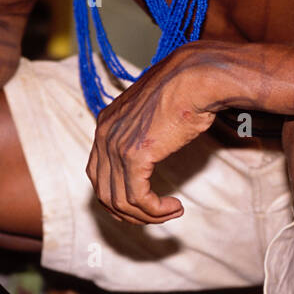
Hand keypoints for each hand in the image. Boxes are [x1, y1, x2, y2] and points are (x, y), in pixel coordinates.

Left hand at [86, 56, 217, 224]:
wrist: (196, 77)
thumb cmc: (184, 91)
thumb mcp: (153, 114)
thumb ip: (142, 134)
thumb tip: (148, 155)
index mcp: (105, 124)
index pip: (97, 174)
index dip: (117, 195)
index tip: (142, 204)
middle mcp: (104, 136)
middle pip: (104, 192)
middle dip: (129, 212)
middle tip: (155, 216)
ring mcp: (116, 146)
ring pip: (120, 201)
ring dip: (147, 216)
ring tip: (170, 213)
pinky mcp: (134, 155)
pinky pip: (138, 198)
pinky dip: (155, 211)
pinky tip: (174, 207)